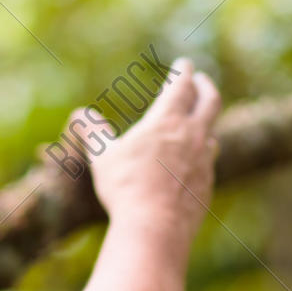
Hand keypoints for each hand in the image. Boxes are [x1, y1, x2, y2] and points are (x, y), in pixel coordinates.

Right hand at [75, 58, 219, 242]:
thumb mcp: (102, 155)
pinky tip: (196, 159)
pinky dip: (203, 152)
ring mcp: (204, 160)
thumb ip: (93, 131)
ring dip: (205, 121)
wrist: (155, 227)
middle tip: (201, 79)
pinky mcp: (207, 184)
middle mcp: (192, 135)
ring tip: (198, 120)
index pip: (181, 85)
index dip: (183, 71)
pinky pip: (209, 161)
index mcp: (167, 120)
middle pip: (210, 101)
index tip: (184, 63)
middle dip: (206, 86)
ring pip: (212, 132)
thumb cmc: (125, 186)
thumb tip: (79, 114)